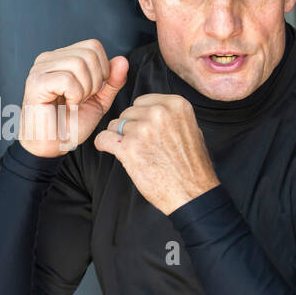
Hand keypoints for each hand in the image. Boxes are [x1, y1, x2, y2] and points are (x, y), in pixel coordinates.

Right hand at [18, 39, 128, 157]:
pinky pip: (67, 80)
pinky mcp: (36, 83)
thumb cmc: (69, 124)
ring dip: (84, 90)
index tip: (92, 92)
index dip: (102, 70)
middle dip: (95, 81)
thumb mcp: (99, 100)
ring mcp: (40, 69)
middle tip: (82, 99)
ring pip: (79, 64)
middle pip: (89, 54)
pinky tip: (67, 106)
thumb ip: (112, 81)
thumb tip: (122, 60)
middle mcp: (48, 58)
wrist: (52, 146)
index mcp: (62, 58)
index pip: (93, 46)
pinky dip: (74, 97)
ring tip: (74, 103)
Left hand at [93, 94, 221, 215]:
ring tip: (134, 152)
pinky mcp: (129, 148)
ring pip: (115, 125)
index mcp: (175, 105)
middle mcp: (159, 113)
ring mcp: (143, 130)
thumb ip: (171, 115)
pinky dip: (103, 144)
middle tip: (141, 145)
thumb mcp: (190, 129)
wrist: (192, 193)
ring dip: (119, 138)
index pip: (142, 101)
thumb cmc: (191, 166)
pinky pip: (104, 138)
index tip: (143, 128)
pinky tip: (107, 148)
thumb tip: (150, 111)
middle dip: (129, 127)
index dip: (140, 116)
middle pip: (127, 112)